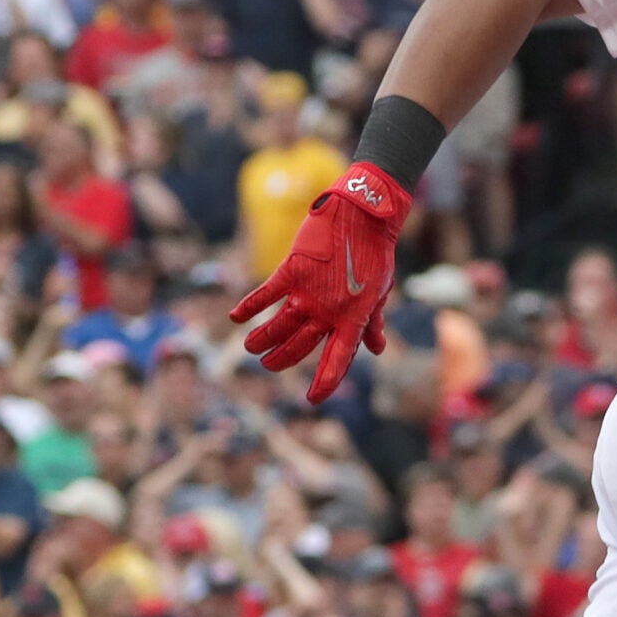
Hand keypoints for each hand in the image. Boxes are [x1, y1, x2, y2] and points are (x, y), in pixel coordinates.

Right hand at [231, 164, 407, 403]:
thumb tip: (377, 350)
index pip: (339, 359)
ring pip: (279, 326)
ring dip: (263, 340)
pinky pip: (266, 295)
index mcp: (353, 319)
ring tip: (252, 350)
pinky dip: (250, 306)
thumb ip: (372, 323)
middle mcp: (329, 311)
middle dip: (282, 360)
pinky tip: (236, 317)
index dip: (326, 381)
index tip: (314, 399)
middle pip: (300, 346)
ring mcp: (308, 292)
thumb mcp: (380, 292)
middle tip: (269, 366)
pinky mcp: (292, 271)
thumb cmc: (375, 256)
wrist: (363, 217)